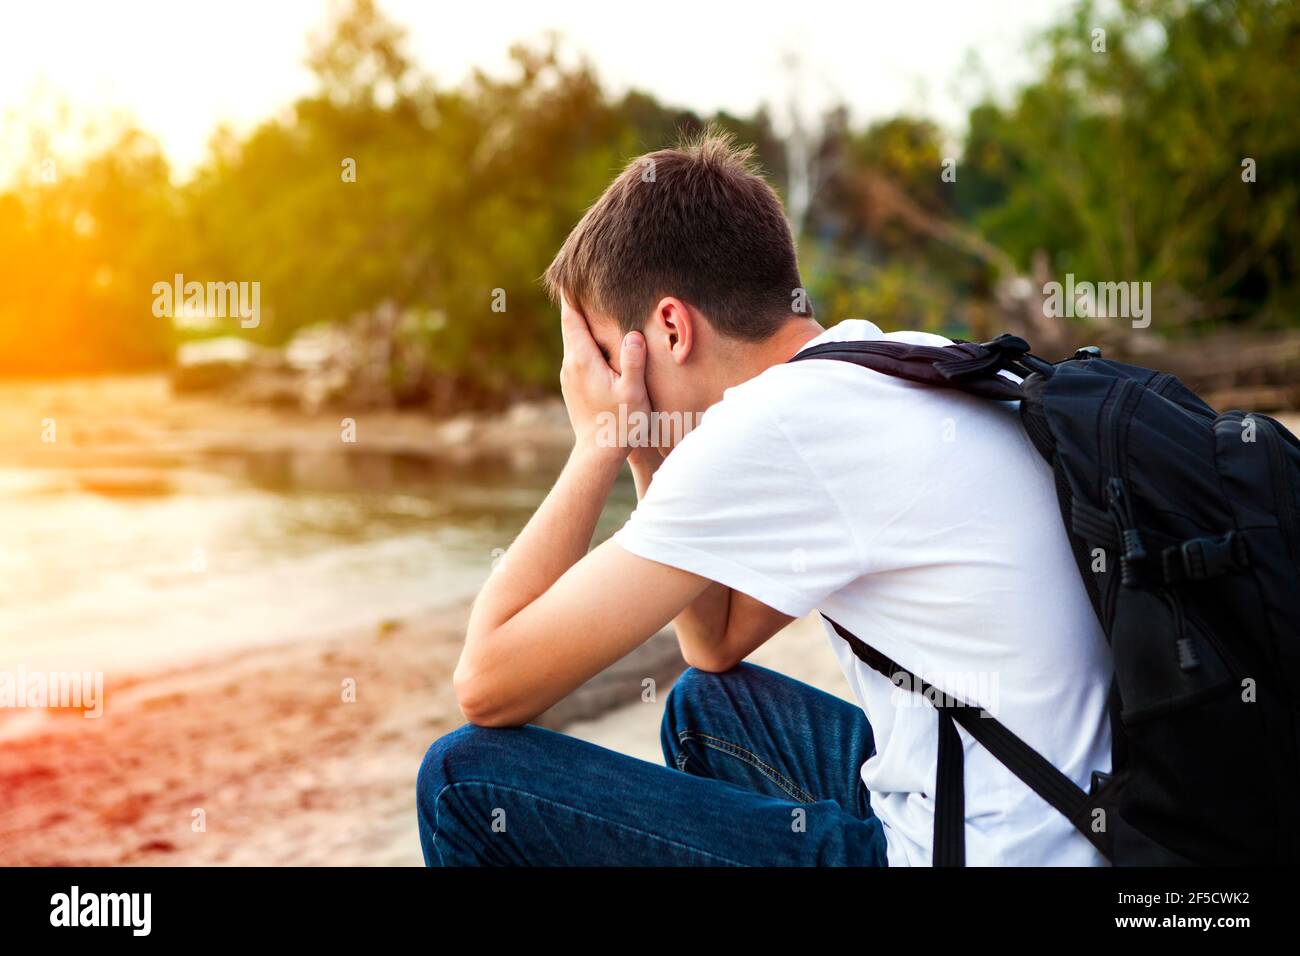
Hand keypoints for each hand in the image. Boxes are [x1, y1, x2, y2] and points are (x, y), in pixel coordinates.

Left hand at [558, 295, 649, 461]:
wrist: (598, 454)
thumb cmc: (620, 423)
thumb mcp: (633, 391)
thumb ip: (633, 361)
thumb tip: (632, 334)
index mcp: (582, 359)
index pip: (571, 318)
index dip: (570, 295)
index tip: (568, 273)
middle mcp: (570, 365)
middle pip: (570, 326)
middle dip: (575, 304)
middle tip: (580, 279)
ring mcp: (569, 377)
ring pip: (574, 342)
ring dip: (582, 325)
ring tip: (591, 305)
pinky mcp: (574, 388)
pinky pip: (578, 357)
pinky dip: (585, 343)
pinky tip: (598, 342)